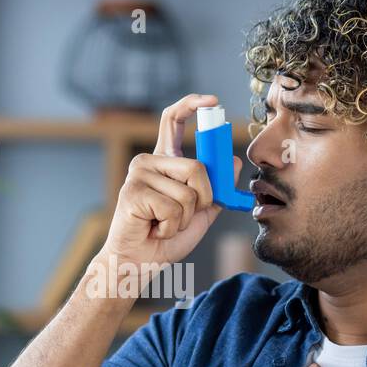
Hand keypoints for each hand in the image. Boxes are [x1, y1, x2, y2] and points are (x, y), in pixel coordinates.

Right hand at [99, 93, 232, 269]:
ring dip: (186, 218)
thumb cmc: (164, 238)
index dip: (192, 105)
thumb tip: (233, 161)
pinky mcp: (133, 192)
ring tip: (165, 225)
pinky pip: (173, 208)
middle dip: (204, 198)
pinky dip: (172, 227)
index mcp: (163, 161)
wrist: (138, 264)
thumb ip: (216, 189)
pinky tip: (155, 229)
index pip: (172, 120)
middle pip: (197, 167)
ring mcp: (138, 175)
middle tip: (184, 217)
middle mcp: (149, 162)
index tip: (213, 102)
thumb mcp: (200, 212)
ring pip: (188, 191)